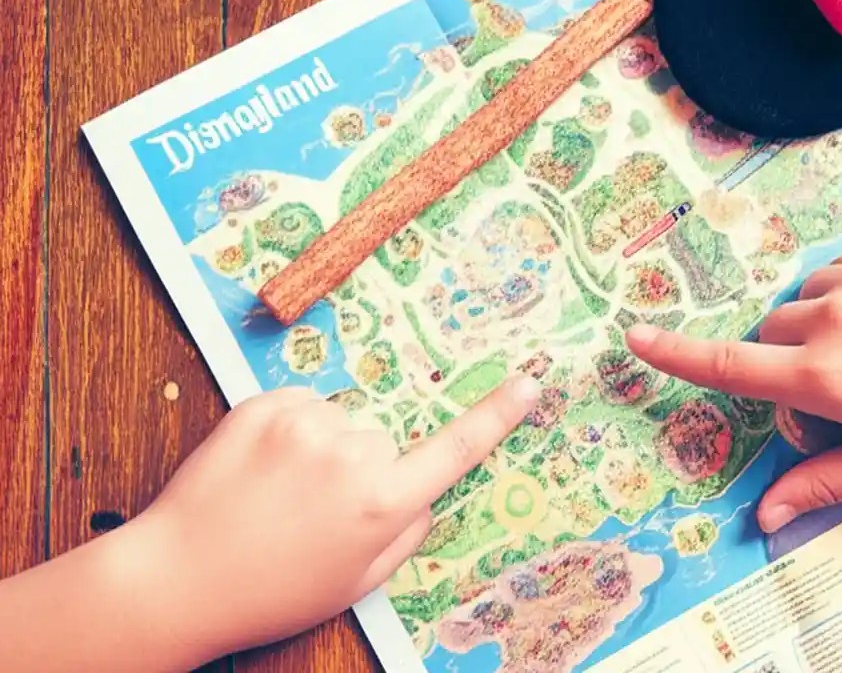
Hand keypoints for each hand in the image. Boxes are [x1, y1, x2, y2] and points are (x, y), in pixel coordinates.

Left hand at [128, 376, 540, 661]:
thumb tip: (423, 494)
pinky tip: (261, 468)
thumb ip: (406, 534)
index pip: (458, 450)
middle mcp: (352, 455)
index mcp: (382, 503)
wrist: (177, 578)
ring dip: (323, 446)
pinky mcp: (264, 406)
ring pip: (342, 422)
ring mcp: (306, 425)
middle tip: (317, 509)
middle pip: (384, 441)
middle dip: (365, 466)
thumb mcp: (357, 582)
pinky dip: (289, 429)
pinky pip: (302, 405)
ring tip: (279, 491)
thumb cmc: (272, 591)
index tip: (529, 385)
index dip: (498, 416)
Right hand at [627, 240, 841, 533]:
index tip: (635, 338)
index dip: (676, 355)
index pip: (731, 368)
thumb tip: (763, 516)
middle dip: (783, 363)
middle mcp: (833, 322)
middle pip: (768, 336)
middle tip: (838, 392)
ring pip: (802, 303)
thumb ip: (822, 481)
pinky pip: (837, 271)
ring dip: (816, 326)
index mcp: (828, 378)